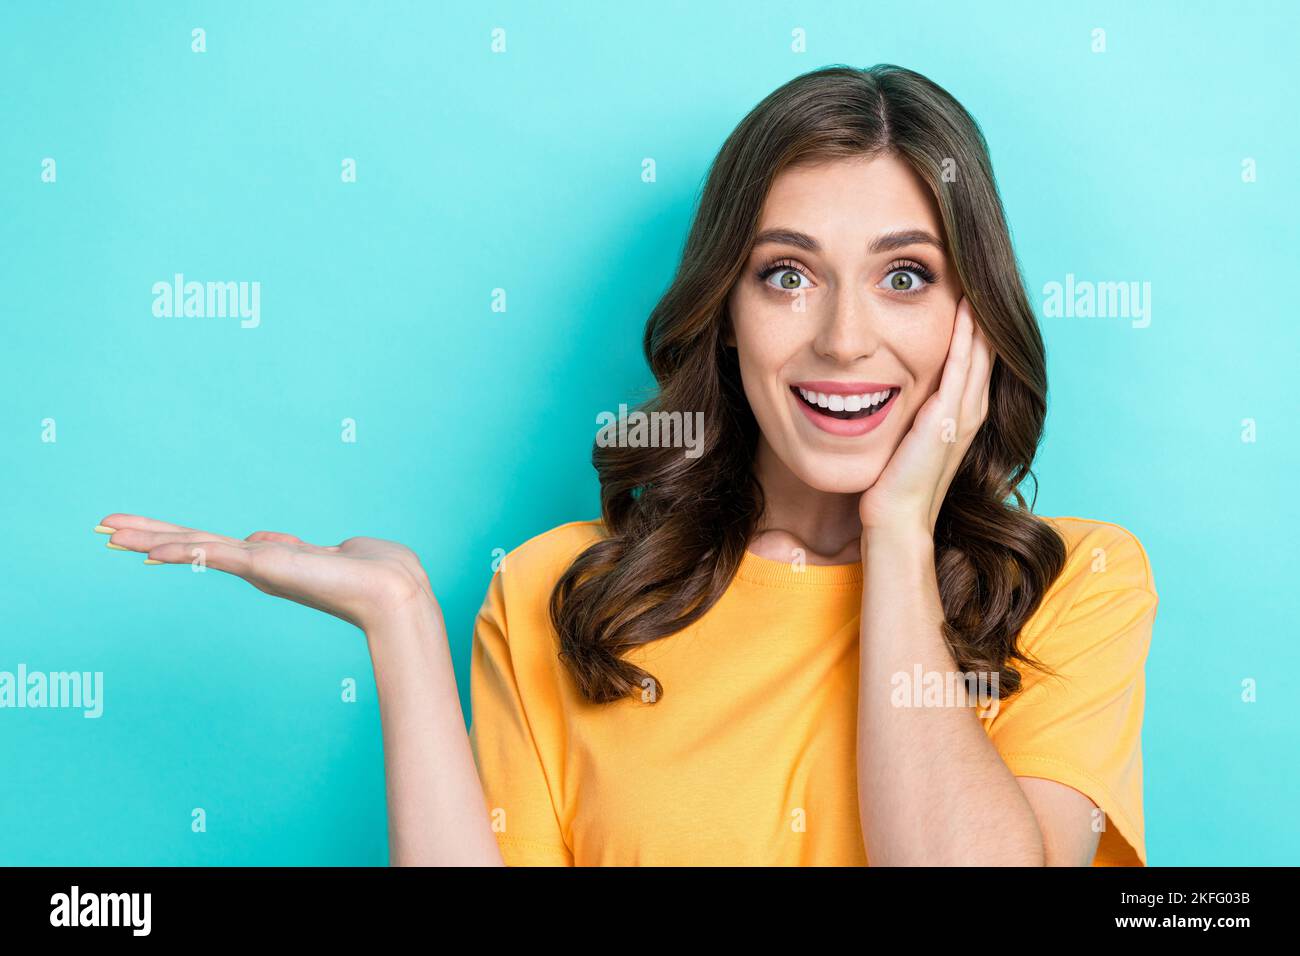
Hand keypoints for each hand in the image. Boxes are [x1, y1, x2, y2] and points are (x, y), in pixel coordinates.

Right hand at [96, 513, 435, 630]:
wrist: (392, 591)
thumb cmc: (370, 572)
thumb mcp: (324, 552)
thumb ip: (287, 548)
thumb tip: (261, 539)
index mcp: (267, 561)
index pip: (209, 544)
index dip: (171, 538)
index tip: (136, 536)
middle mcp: (256, 566)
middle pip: (191, 544)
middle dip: (147, 536)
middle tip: (102, 529)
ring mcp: (259, 567)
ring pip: (194, 547)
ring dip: (151, 540)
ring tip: (110, 533)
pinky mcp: (268, 567)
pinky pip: (217, 555)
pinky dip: (185, 552)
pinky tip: (153, 551)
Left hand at [858, 295, 992, 537]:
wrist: (895, 519)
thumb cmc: (895, 482)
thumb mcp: (912, 435)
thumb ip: (916, 408)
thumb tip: (901, 384)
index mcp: (965, 412)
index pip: (977, 355)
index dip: (976, 322)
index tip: (966, 286)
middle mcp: (972, 409)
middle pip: (987, 347)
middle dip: (983, 309)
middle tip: (978, 268)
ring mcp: (964, 414)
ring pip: (979, 352)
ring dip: (979, 314)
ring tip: (976, 276)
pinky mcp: (947, 418)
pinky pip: (960, 367)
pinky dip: (964, 337)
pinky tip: (963, 308)